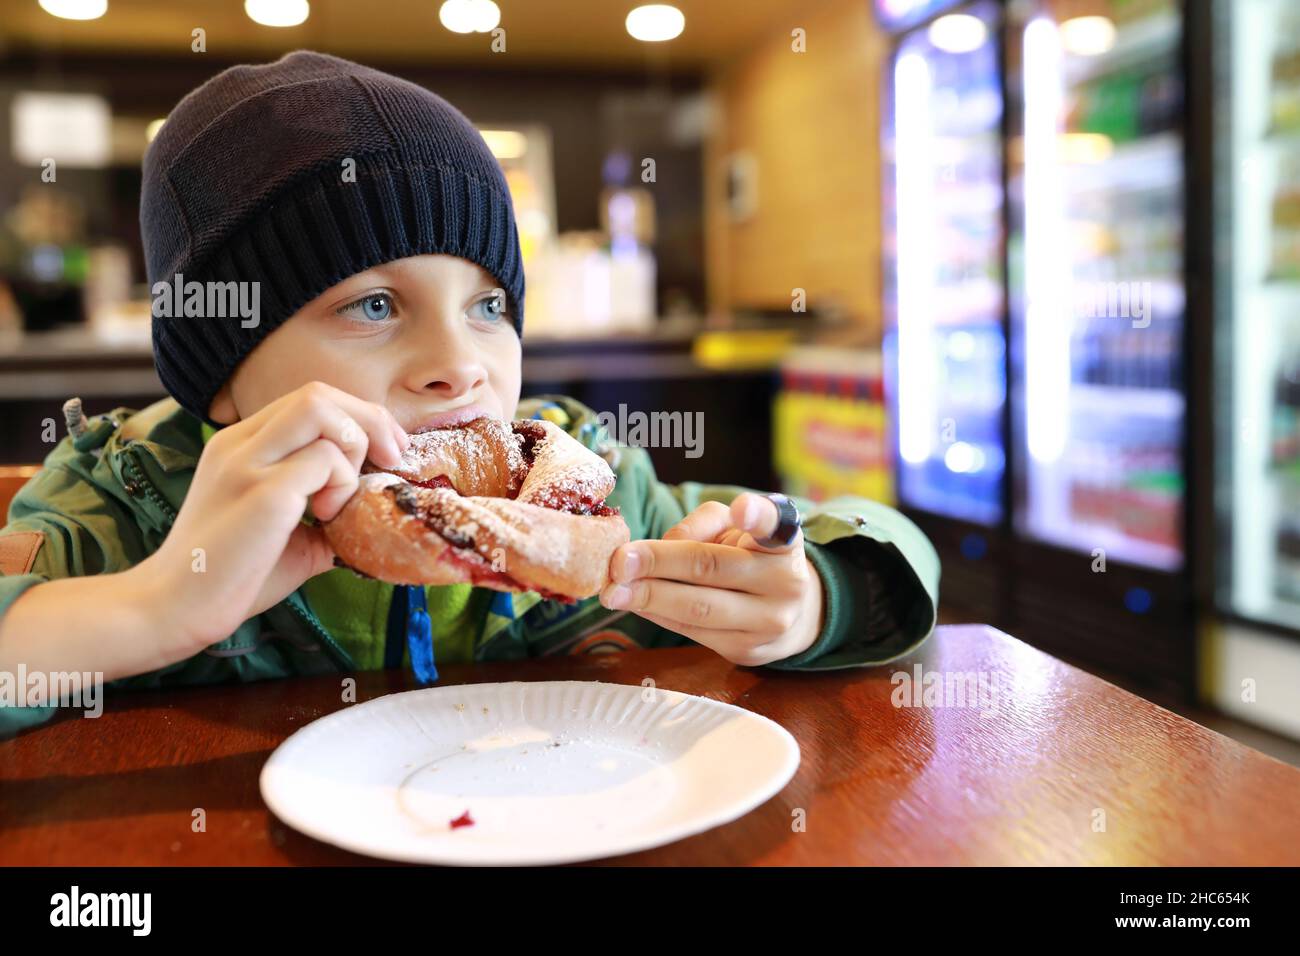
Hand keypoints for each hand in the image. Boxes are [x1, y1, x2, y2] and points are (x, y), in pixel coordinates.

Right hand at [141, 381, 407, 654]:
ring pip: (320, 409)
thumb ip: (323, 513)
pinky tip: (325, 519)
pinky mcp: (261, 491)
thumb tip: (370, 514)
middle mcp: (239, 443)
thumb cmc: (230, 577)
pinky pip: (323, 459)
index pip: (309, 400)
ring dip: (353, 447)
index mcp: (240, 445)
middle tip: (391, 459)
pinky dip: (342, 483)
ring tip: (341, 497)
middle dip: (370, 419)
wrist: (174, 609)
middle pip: (318, 393)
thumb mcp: (286, 534)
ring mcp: (246, 463)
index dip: (359, 417)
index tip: (387, 451)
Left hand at [599, 491, 824, 665]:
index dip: (758, 516)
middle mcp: (785, 583)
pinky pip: (692, 633)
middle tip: (618, 562)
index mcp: (785, 543)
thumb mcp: (732, 525)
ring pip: (698, 610)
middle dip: (658, 566)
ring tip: (614, 589)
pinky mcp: (747, 651)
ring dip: (648, 598)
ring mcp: (768, 624)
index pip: (776, 526)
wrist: (790, 612)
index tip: (741, 510)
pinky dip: (657, 615)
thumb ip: (700, 525)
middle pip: (712, 570)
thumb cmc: (750, 555)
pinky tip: (634, 602)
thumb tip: (656, 550)